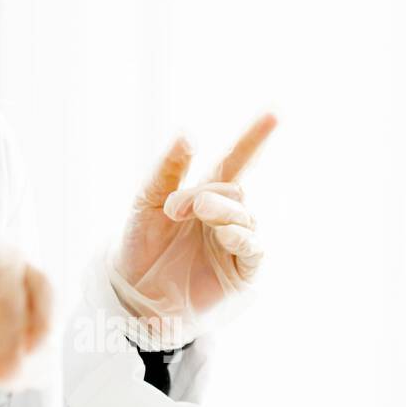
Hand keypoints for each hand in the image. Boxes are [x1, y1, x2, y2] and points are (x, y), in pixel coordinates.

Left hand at [112, 114, 276, 339]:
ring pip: (245, 216)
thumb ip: (168, 170)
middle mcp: (224, 217)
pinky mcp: (241, 272)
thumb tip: (187, 134)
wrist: (131, 292)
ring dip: (221, 211)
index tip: (274, 113)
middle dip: (207, 194)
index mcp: (204, 195)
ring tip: (199, 215)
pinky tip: (225, 233)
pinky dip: (241, 236)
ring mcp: (235, 244)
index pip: (235, 161)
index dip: (253, 139)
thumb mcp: (147, 201)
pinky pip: (253, 248)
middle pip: (234, 190)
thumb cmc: (140, 244)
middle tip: (176, 208)